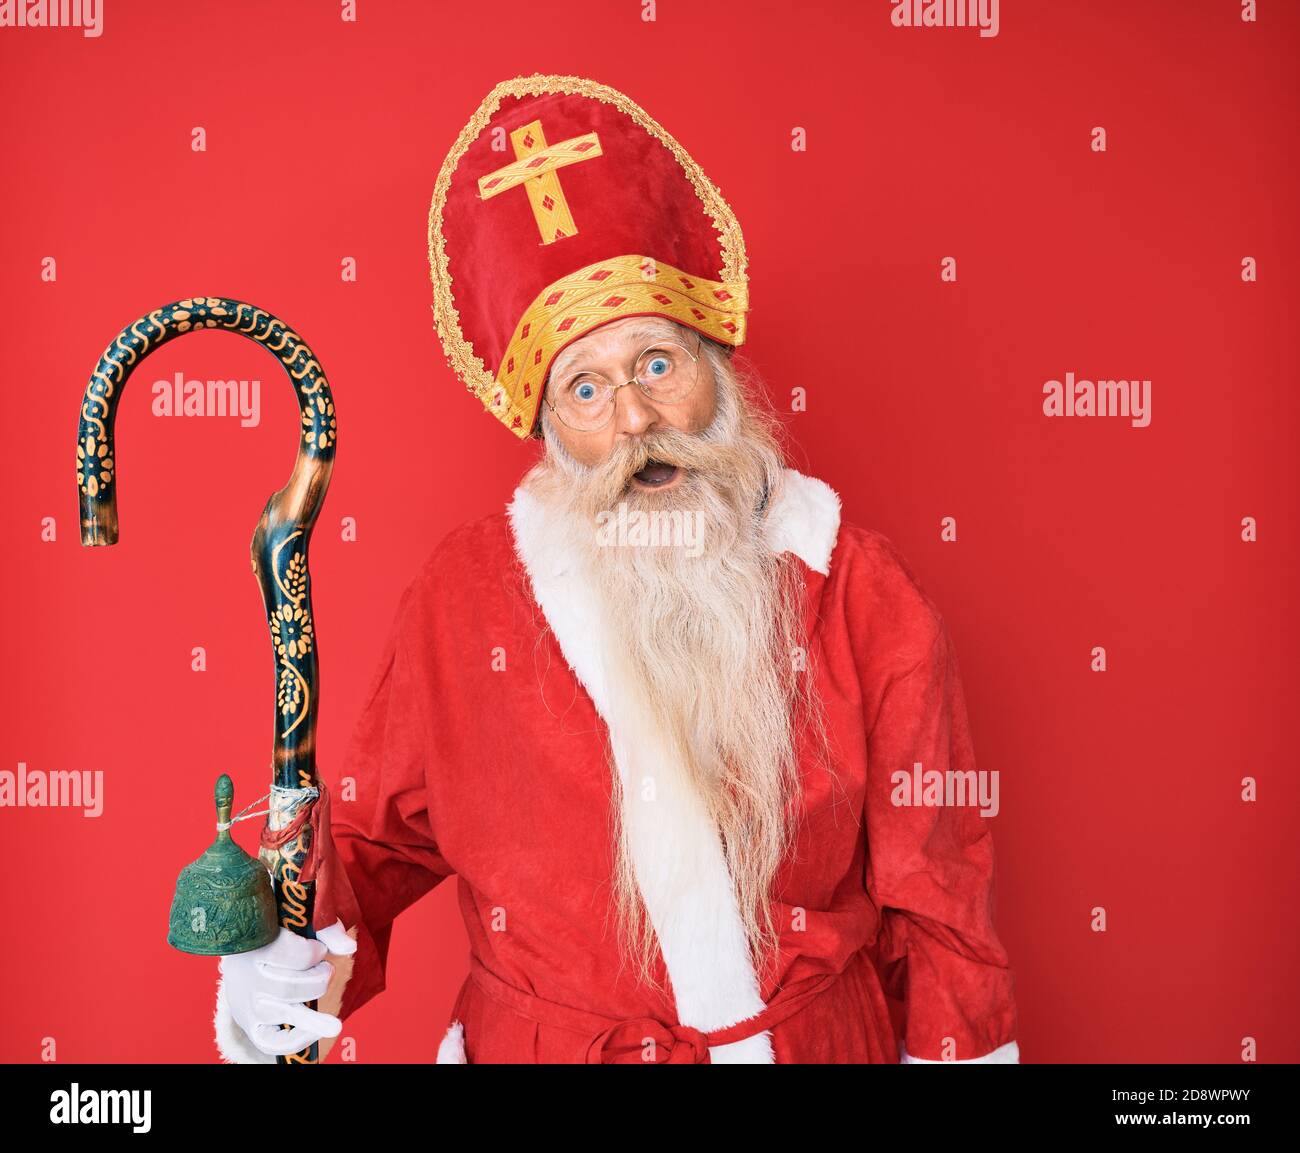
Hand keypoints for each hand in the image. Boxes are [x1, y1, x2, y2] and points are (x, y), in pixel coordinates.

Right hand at [218, 919, 356, 1057]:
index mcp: (256, 945)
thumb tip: (349, 948)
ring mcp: (247, 1003)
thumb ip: (326, 929)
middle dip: (319, 979)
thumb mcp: (298, 920)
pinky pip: (270, 1042)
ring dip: (313, 1010)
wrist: (243, 948)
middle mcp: (246, 976)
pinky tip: (317, 1033)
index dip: (316, 952)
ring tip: (331, 1011)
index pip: (295, 956)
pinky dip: (295, 1040)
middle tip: (324, 969)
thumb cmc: (277, 929)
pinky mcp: (250, 1024)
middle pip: (290, 987)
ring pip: (284, 1012)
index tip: (318, 948)